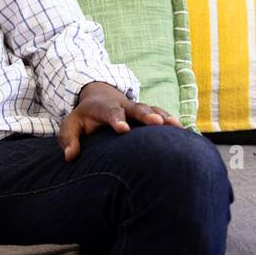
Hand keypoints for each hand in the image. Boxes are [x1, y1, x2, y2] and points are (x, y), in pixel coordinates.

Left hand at [58, 82, 181, 159]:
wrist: (101, 97)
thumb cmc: (85, 117)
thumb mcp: (72, 124)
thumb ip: (69, 138)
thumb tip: (70, 157)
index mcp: (104, 108)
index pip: (110, 112)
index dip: (116, 120)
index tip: (123, 129)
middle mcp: (125, 107)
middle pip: (137, 109)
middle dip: (146, 115)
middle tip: (157, 122)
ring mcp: (139, 110)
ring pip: (154, 110)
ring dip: (165, 117)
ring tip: (176, 127)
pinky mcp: (151, 115)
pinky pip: (164, 116)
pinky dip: (173, 124)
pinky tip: (186, 134)